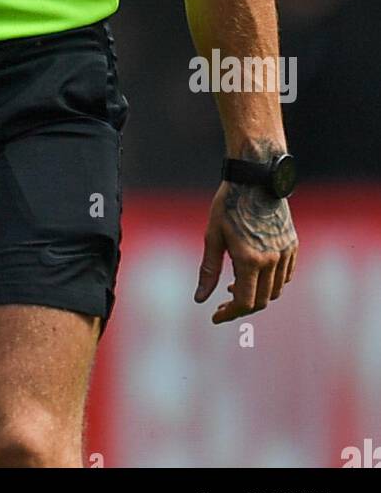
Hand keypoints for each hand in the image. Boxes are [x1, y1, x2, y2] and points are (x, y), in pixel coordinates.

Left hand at [194, 180, 297, 322]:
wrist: (256, 177)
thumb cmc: (229, 204)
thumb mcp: (213, 236)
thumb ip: (209, 270)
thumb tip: (200, 299)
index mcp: (250, 260)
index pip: (244, 302)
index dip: (229, 314)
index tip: (215, 316)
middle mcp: (272, 260)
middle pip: (262, 301)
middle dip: (241, 307)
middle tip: (222, 303)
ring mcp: (285, 253)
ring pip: (275, 290)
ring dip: (257, 295)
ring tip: (235, 286)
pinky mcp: (292, 244)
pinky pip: (286, 275)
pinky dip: (272, 282)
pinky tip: (255, 274)